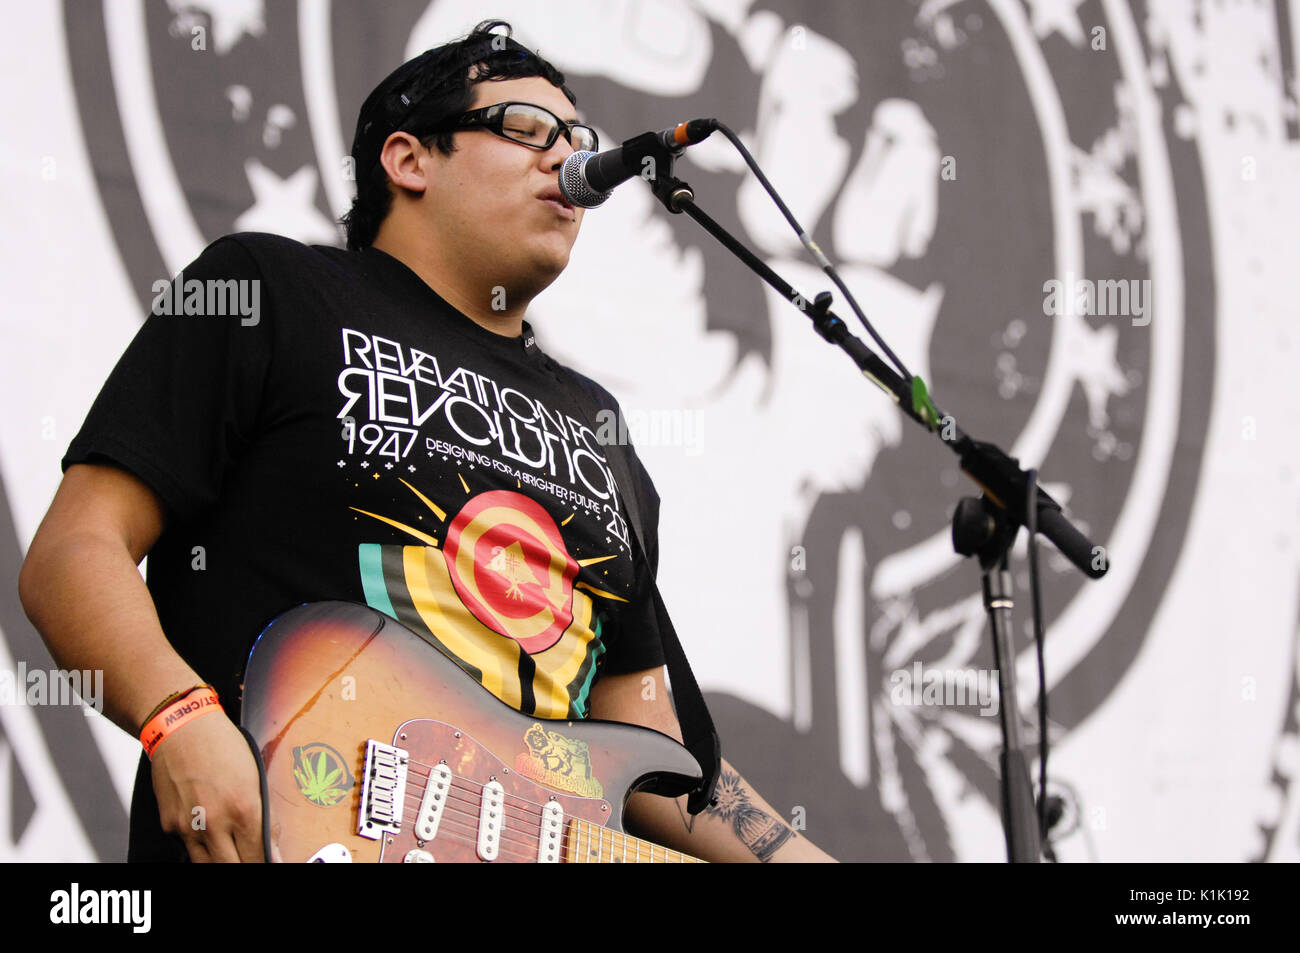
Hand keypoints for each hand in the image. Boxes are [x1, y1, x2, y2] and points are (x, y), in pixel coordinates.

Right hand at [150, 712, 279, 861]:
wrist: (182, 729)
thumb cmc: (224, 747)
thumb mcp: (256, 778)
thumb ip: (265, 819)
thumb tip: (273, 852)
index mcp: (244, 809)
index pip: (258, 858)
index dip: (265, 864)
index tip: (269, 863)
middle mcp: (215, 822)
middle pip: (232, 867)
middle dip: (245, 865)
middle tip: (251, 860)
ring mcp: (189, 827)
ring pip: (207, 866)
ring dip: (221, 862)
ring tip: (232, 853)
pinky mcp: (170, 826)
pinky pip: (188, 848)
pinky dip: (200, 848)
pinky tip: (209, 836)